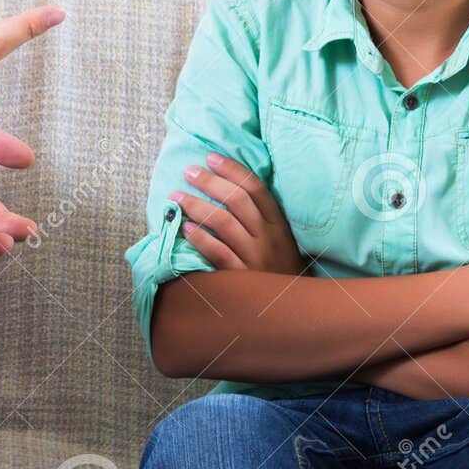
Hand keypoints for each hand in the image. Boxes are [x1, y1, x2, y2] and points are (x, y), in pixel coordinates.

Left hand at [168, 152, 306, 276]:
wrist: (292, 311)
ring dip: (196, 206)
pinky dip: (199, 238)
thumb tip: (226, 188)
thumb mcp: (280, 242)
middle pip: (237, 200)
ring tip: (176, 197)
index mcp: (278, 225)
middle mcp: (268, 238)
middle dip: (210, 182)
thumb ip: (260, 218)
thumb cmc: (278, 271)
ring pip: (223, 222)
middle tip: (189, 172)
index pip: (256, 188)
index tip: (211, 157)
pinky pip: (217, 253)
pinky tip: (184, 228)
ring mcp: (255, 258)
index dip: (233, 170)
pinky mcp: (242, 278)